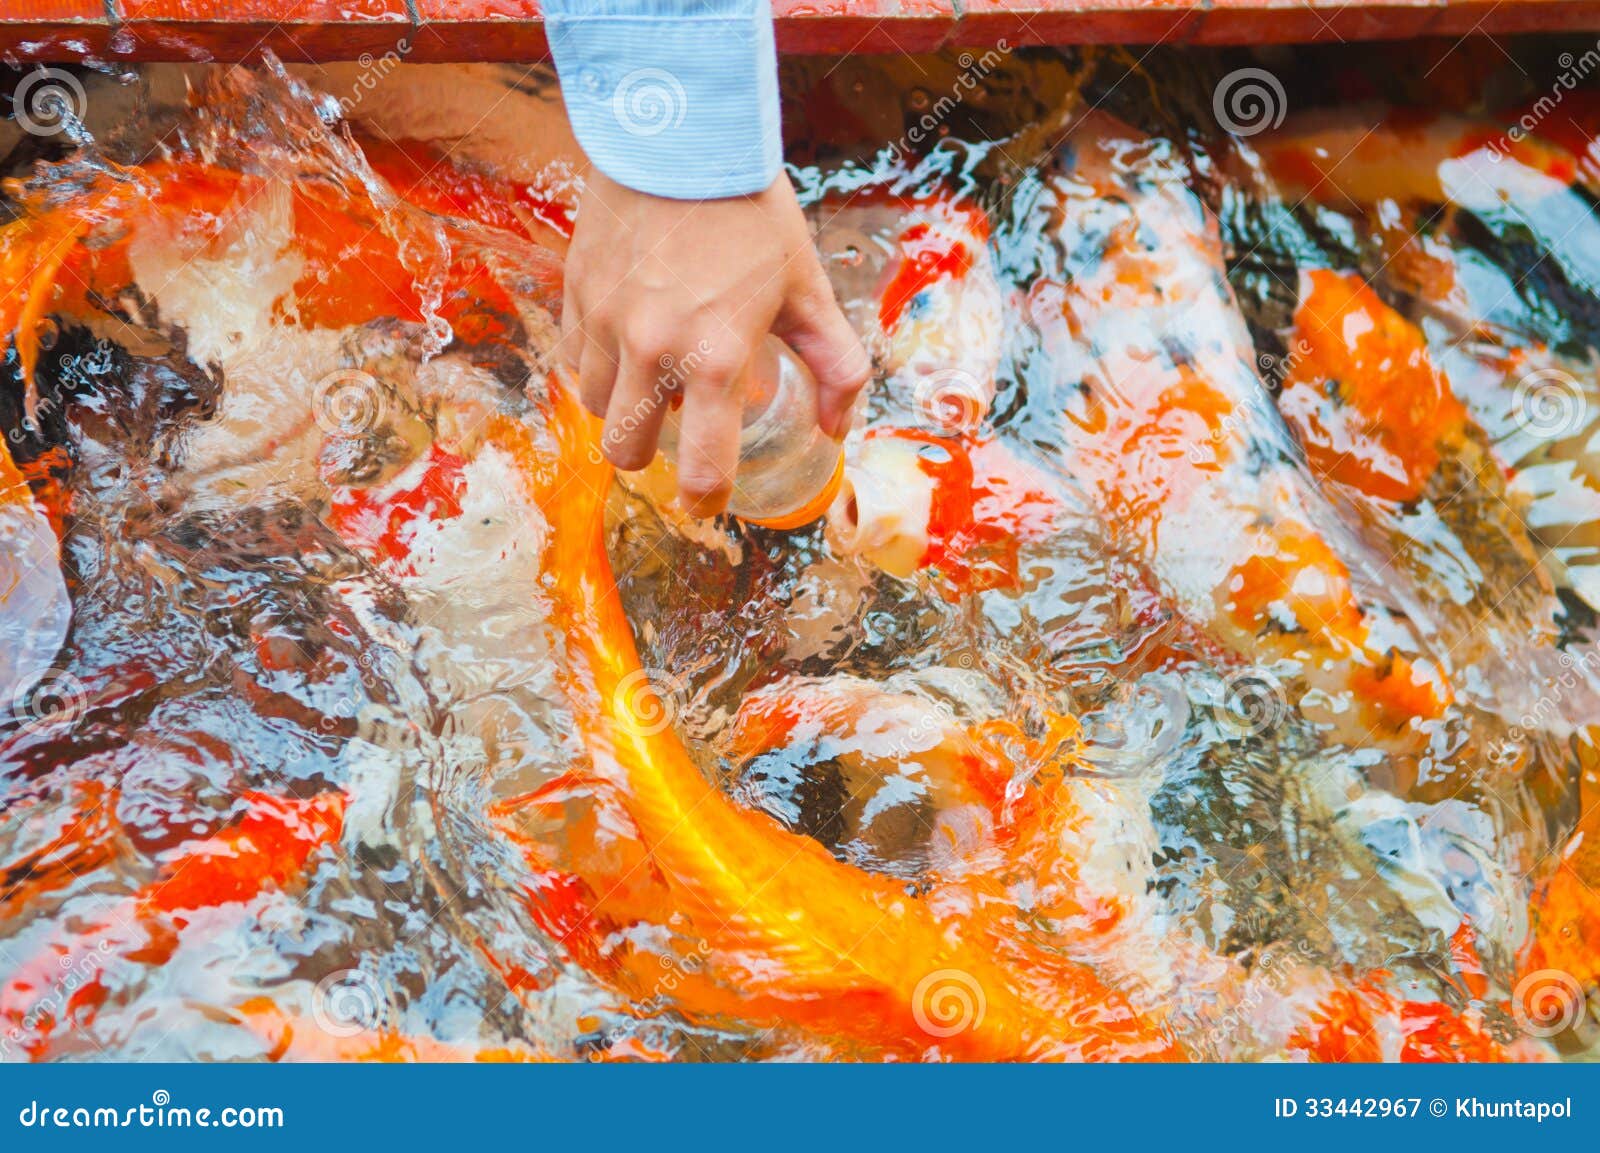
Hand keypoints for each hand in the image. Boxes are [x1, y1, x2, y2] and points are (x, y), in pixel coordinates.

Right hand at [559, 169, 868, 516]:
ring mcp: (607, 321)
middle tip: (675, 434)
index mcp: (717, 358)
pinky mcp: (577, 292)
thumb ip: (834, 366)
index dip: (707, 499)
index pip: (703, 467)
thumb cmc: (753, 212)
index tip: (709, 499)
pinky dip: (599, 362)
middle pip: (626, 452)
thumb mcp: (809, 289)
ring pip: (594, 406)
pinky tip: (628, 336)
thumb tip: (834, 429)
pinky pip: (575, 356)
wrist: (684, 133)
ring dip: (622, 406)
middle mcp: (653, 349)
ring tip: (653, 376)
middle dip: (651, 456)